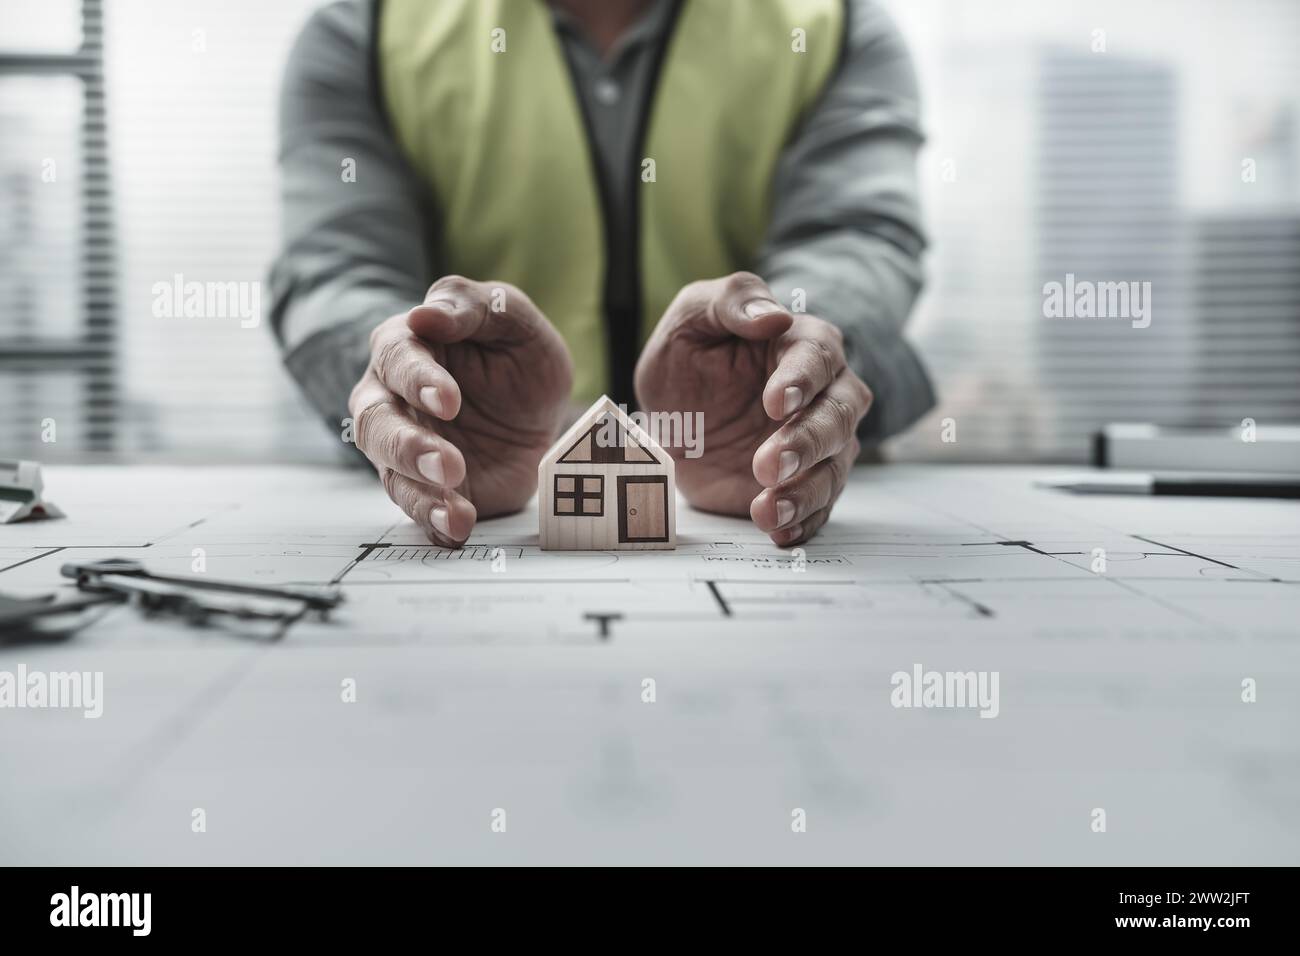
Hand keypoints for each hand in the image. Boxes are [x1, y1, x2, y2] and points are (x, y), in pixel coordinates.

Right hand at [348, 276, 572, 545]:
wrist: (539, 414)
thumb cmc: (517, 356)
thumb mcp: (513, 322)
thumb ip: (475, 308)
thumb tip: (427, 313)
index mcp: (408, 346)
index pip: (398, 358)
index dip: (419, 379)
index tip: (450, 400)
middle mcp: (391, 397)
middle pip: (377, 422)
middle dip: (409, 446)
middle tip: (450, 465)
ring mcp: (402, 446)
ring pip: (389, 471)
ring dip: (420, 493)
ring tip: (457, 511)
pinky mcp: (422, 486)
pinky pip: (417, 508)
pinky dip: (433, 522)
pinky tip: (456, 530)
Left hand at [635, 272, 871, 545]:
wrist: (673, 414)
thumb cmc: (689, 356)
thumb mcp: (694, 316)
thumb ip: (733, 302)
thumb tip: (773, 314)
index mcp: (800, 344)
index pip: (818, 357)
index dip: (802, 380)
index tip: (777, 403)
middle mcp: (823, 394)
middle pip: (838, 416)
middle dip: (807, 443)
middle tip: (768, 466)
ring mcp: (816, 443)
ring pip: (835, 467)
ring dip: (806, 491)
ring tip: (767, 511)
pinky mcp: (802, 484)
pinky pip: (818, 507)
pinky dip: (803, 522)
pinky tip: (780, 532)